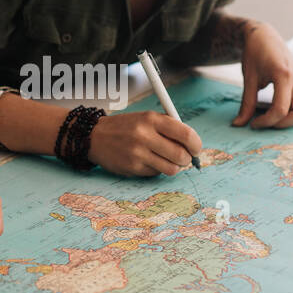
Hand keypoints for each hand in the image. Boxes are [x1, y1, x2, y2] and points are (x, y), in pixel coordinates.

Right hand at [87, 111, 201, 176]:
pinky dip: (157, 169)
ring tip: (167, 160)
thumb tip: (193, 145)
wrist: (95, 137)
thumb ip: (169, 128)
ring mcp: (138, 153)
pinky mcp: (133, 167)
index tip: (196, 149)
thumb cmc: (126, 127)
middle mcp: (144, 135)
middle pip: (181, 155)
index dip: (196, 144)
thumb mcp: (146, 118)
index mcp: (151, 119)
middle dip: (187, 159)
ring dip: (174, 166)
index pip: (185, 134)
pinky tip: (148, 161)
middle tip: (184, 158)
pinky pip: (156, 173)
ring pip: (171, 168)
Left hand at [232, 22, 292, 128]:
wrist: (263, 35)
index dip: (266, 122)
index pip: (280, 110)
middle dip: (282, 124)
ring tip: (274, 116)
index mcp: (284, 75)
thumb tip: (238, 124)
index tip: (253, 123)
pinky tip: (280, 108)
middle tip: (265, 122)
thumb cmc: (255, 52)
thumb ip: (246, 103)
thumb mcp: (249, 78)